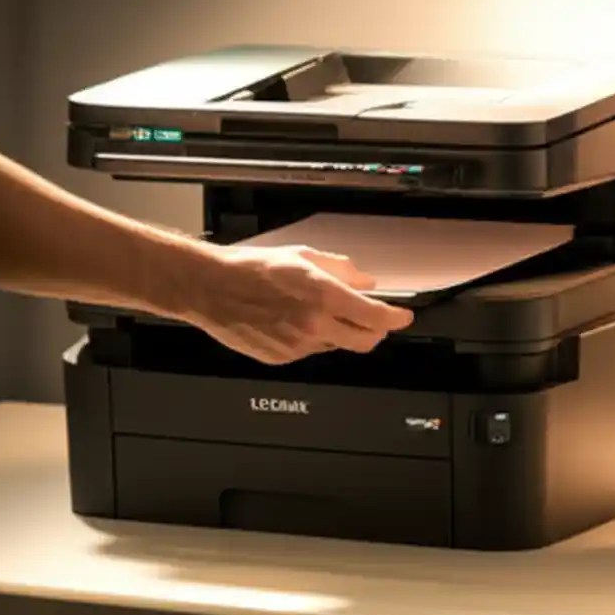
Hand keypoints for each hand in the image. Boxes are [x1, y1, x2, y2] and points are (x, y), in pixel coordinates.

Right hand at [184, 244, 412, 363]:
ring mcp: (297, 346)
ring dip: (339, 333)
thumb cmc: (252, 268)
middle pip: (365, 341)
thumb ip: (340, 270)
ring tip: (317, 311)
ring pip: (337, 346)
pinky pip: (311, 352)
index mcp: (322, 296)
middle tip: (374, 320)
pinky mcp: (282, 358)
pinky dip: (313, 339)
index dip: (395, 318)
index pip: (375, 317)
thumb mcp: (303, 257)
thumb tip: (366, 282)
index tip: (403, 316)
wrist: (212, 287)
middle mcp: (313, 325)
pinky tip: (294, 321)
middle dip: (376, 332)